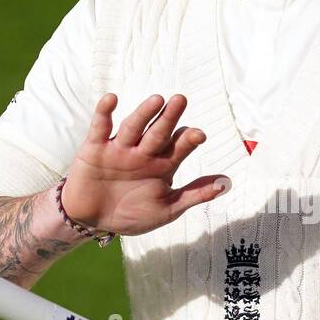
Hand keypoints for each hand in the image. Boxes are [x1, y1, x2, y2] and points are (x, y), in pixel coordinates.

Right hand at [62, 93, 229, 237]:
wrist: (93, 220)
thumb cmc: (132, 214)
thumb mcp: (168, 209)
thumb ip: (194, 194)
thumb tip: (226, 184)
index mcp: (163, 165)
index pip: (178, 148)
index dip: (188, 140)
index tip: (199, 135)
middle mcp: (143, 153)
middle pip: (159, 132)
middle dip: (169, 118)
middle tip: (181, 100)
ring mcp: (120, 148)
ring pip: (133, 128)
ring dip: (143, 114)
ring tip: (157, 100)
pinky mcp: (95, 147)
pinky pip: (100, 127)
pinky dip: (104, 112)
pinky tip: (111, 98)